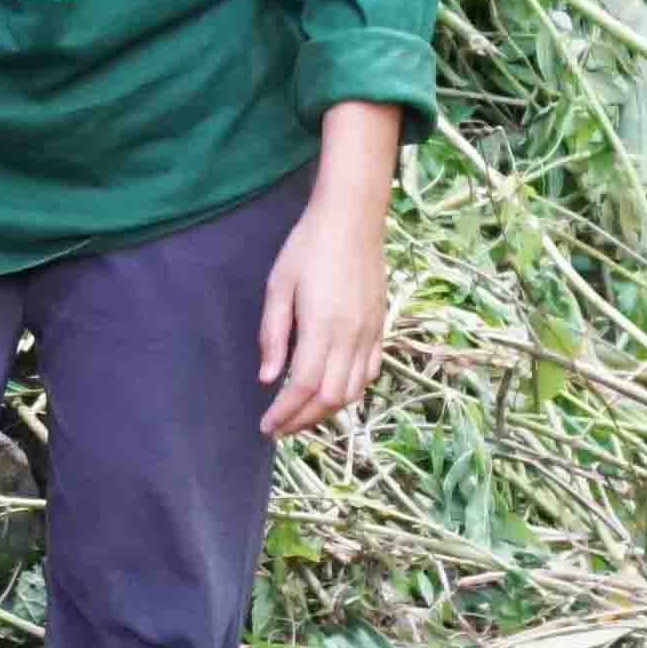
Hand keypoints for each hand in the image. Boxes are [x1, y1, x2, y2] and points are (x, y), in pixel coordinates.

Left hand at [254, 101, 403, 442]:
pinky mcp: (380, 326)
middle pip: (331, 398)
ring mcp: (370, 333)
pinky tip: (332, 392)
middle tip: (279, 428)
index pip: (304, 387)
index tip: (266, 426)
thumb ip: (273, 334)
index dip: (285, 413)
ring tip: (301, 415)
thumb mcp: (279, 286)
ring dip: (327, 411)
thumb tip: (268, 378)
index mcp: (323, 327)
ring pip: (354, 391)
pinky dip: (351, 390)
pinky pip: (370, 372)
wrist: (352, 218)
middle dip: (303, 420)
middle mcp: (351, 337)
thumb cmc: (308, 247)